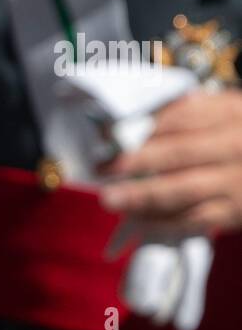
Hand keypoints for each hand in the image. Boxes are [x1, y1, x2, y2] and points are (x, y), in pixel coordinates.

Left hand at [99, 89, 241, 237]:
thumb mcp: (231, 108)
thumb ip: (194, 107)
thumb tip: (144, 112)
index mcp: (230, 113)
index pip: (179, 118)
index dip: (140, 127)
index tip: (108, 134)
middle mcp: (233, 146)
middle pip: (178, 153)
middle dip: (136, 160)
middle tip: (102, 167)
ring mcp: (235, 182)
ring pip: (184, 190)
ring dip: (143, 196)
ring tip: (111, 198)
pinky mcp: (235, 212)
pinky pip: (196, 219)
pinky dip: (165, 222)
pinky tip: (139, 221)